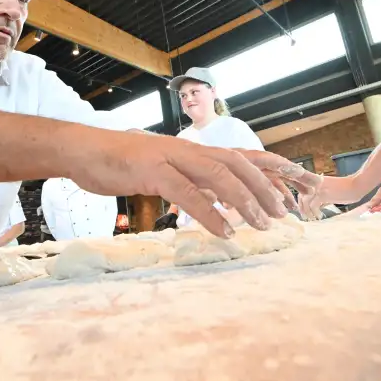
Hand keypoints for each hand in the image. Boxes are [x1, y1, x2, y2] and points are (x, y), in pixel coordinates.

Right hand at [69, 132, 319, 237]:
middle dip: (267, 187)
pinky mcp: (151, 170)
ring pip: (219, 174)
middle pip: (238, 163)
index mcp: (193, 150)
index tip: (296, 185)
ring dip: (244, 200)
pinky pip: (187, 192)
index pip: (241, 155)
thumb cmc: (122, 164)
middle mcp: (188, 149)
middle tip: (286, 212)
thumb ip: (191, 183)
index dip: (272, 167)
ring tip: (262, 225)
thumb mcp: (164, 172)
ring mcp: (171, 157)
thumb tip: (217, 201)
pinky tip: (223, 231)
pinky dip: (208, 212)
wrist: (83, 150)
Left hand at [297, 174, 366, 219]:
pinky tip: (320, 216)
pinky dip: (315, 213)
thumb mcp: (330, 192)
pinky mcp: (323, 194)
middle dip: (302, 208)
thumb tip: (314, 207)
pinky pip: (313, 205)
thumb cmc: (346, 189)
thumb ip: (321, 197)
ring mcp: (318, 188)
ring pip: (305, 201)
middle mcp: (314, 183)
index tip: (302, 211)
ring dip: (308, 212)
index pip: (301, 190)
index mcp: (315, 181)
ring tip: (313, 218)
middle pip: (300, 196)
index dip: (300, 202)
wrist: (356, 185)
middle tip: (306, 217)